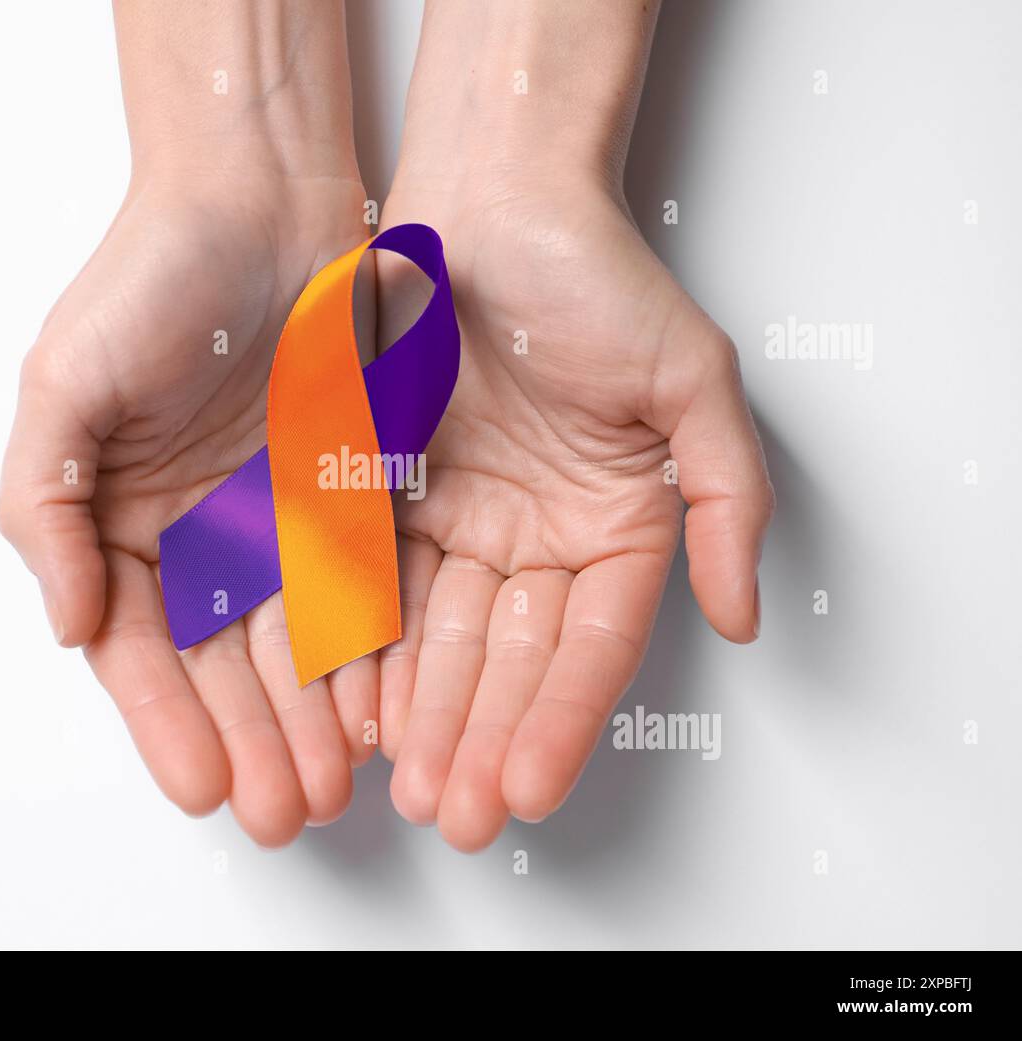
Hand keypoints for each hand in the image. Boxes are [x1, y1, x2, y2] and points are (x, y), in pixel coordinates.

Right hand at [0, 175, 378, 846]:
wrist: (261, 201)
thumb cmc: (151, 278)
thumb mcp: (65, 387)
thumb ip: (48, 508)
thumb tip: (67, 626)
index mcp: (124, 524)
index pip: (143, 648)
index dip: (166, 723)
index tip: (198, 788)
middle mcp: (201, 534)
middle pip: (225, 664)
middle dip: (253, 741)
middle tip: (282, 810)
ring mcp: (279, 520)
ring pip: (298, 644)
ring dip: (312, 717)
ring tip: (333, 785)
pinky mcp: (350, 496)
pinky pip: (361, 588)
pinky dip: (367, 652)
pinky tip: (378, 706)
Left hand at [373, 1, 772, 849]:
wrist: (487, 202)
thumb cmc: (592, 276)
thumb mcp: (690, 381)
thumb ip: (723, 497)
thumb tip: (743, 614)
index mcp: (614, 525)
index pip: (589, 644)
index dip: (562, 718)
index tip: (530, 785)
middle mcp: (538, 537)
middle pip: (508, 659)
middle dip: (481, 737)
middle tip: (453, 811)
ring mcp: (464, 524)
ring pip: (439, 639)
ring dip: (423, 714)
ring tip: (403, 783)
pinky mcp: (391, 502)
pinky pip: (377, 587)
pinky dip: (368, 648)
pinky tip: (355, 705)